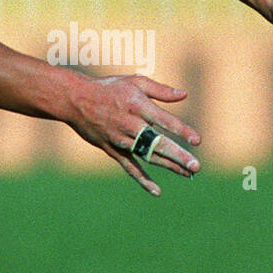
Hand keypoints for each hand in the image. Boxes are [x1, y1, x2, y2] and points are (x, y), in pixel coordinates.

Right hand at [65, 74, 200, 195]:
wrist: (76, 100)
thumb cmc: (109, 88)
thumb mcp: (135, 82)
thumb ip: (161, 90)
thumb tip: (184, 94)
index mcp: (138, 106)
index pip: (164, 120)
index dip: (181, 130)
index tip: (197, 141)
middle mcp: (131, 124)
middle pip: (158, 143)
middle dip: (178, 156)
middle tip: (196, 166)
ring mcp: (121, 139)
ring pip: (148, 156)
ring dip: (169, 166)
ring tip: (188, 174)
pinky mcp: (113, 150)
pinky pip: (129, 167)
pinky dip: (142, 179)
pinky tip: (156, 191)